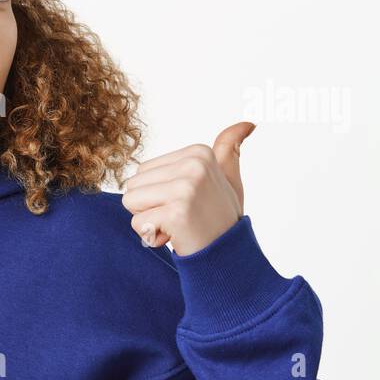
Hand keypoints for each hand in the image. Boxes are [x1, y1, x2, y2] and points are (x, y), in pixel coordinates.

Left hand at [120, 121, 255, 255]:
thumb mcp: (229, 179)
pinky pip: (138, 223)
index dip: (158, 193)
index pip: (142, 171)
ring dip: (149, 220)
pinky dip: (152, 236)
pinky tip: (176, 236)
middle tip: (181, 216)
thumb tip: (248, 123)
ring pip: (131, 202)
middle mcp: (193, 165)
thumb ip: (229, 150)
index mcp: (199, 152)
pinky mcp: (176, 211)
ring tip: (177, 224)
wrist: (229, 256)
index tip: (187, 203)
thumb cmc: (221, 218)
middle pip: (133, 185)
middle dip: (150, 206)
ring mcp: (186, 187)